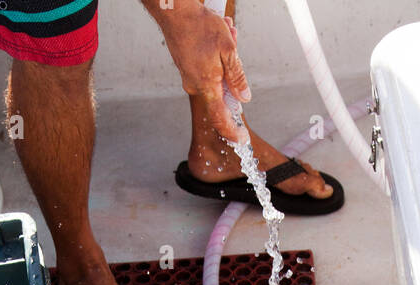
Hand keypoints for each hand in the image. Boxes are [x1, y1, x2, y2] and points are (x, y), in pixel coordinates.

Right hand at [156, 0, 250, 142]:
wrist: (175, 11)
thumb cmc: (200, 26)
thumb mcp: (228, 50)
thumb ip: (237, 78)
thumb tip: (244, 98)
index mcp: (207, 86)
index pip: (221, 119)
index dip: (233, 131)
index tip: (242, 138)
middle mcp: (195, 86)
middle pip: (222, 94)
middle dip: (233, 74)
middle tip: (235, 45)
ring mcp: (189, 77)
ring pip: (216, 77)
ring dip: (225, 59)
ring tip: (227, 34)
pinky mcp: (186, 68)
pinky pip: (207, 69)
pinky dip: (215, 56)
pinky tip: (217, 36)